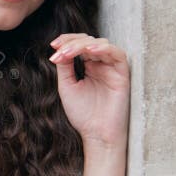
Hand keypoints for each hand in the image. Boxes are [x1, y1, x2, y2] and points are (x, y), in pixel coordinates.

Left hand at [48, 33, 130, 152]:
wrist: (96, 134)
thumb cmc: (82, 113)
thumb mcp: (67, 86)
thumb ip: (64, 67)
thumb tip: (59, 48)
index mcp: (88, 66)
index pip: (78, 44)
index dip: (66, 41)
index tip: (53, 45)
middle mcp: (101, 64)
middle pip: (88, 41)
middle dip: (71, 43)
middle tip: (58, 51)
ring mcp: (112, 68)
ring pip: (100, 43)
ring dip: (82, 45)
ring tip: (68, 53)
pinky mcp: (123, 74)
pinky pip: (117, 54)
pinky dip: (103, 48)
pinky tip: (89, 50)